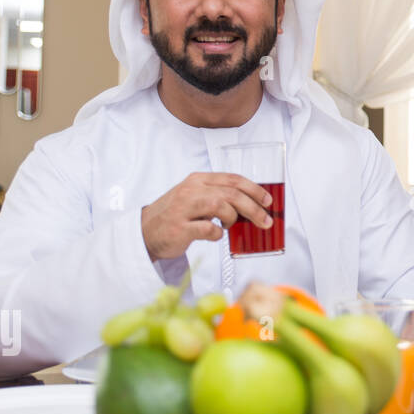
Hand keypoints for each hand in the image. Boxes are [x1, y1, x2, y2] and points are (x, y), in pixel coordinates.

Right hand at [140, 172, 273, 260]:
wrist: (145, 232)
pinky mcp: (180, 228)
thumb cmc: (176, 216)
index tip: (268, 200)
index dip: (254, 189)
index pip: (233, 179)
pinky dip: (217, 234)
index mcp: (198, 180)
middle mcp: (191, 190)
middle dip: (254, 207)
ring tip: (230, 225)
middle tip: (265, 221)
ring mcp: (184, 208)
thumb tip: (252, 205)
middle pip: (231, 193)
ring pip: (221, 206)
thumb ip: (219, 196)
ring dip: (234, 218)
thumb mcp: (196, 197)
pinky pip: (208, 229)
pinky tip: (215, 235)